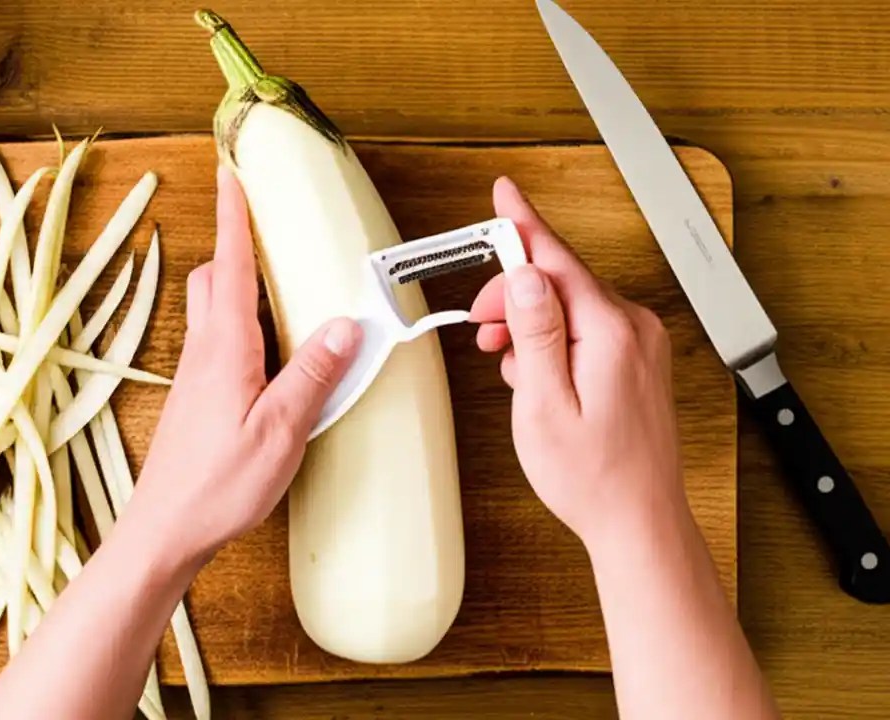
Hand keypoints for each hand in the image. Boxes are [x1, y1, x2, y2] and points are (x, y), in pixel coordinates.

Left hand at [129, 166, 361, 562]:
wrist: (163, 531)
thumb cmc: (218, 486)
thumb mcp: (281, 431)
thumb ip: (313, 375)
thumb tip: (346, 324)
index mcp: (226, 349)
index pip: (231, 266)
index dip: (235, 216)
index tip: (233, 171)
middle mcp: (204, 353)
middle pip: (213, 280)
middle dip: (236, 247)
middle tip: (267, 229)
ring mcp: (195, 377)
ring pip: (212, 312)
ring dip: (238, 287)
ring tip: (280, 287)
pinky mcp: (195, 399)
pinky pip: (217, 344)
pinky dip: (241, 327)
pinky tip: (269, 355)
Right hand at [469, 177, 685, 548]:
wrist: (637, 521)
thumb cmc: (590, 475)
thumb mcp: (543, 402)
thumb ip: (534, 332)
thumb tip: (523, 275)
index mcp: (610, 332)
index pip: (557, 260)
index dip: (523, 224)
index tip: (503, 193)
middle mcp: (633, 329)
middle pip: (560, 283)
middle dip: (514, 298)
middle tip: (482, 330)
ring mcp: (640, 345)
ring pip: (570, 309)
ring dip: (531, 326)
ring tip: (511, 368)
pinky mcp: (636, 361)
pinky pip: (586, 331)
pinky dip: (553, 343)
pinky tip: (538, 378)